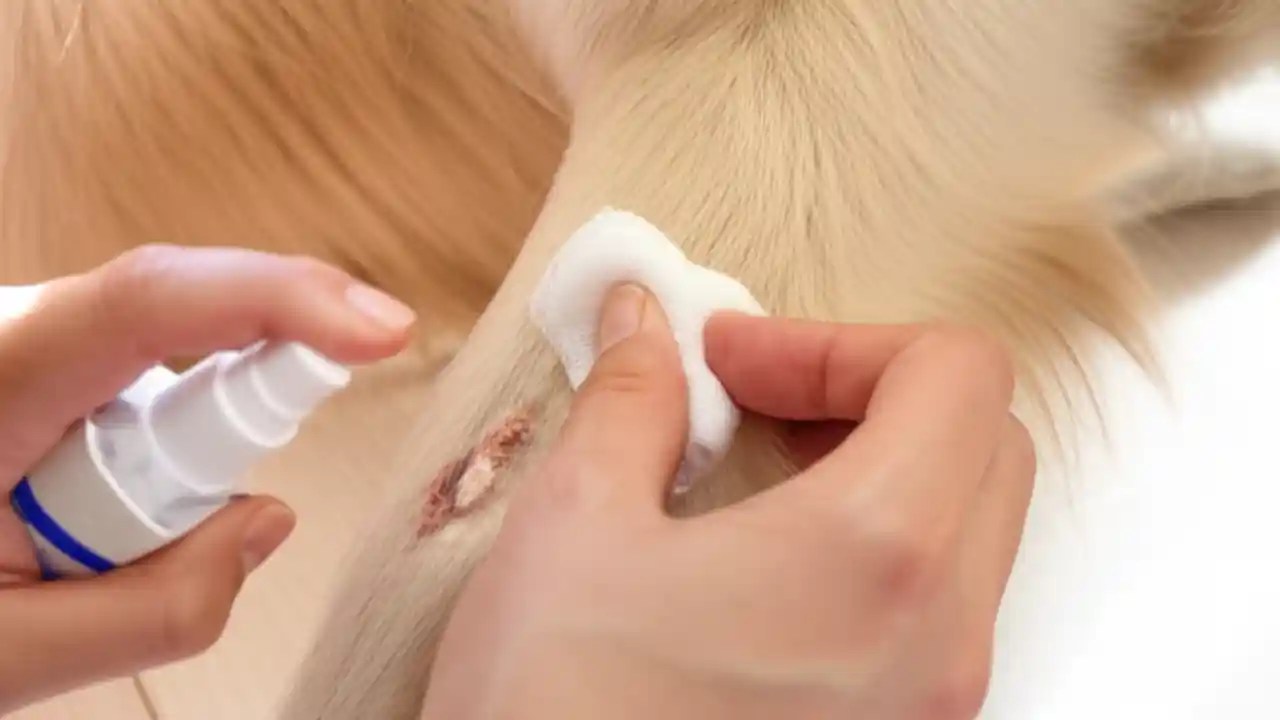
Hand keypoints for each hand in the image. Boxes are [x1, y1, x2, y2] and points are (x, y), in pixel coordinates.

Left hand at [0, 245, 413, 711]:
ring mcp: (14, 338)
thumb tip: (266, 517)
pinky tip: (72, 519)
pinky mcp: (27, 351)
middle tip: (144, 546)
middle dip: (215, 423)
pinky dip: (149, 441)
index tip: (382, 331)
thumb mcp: (3, 658)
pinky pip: (130, 365)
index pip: (146, 302)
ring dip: (163, 454)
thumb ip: (157, 606)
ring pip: (154, 346)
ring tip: (59, 560)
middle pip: (168, 315)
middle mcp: (0, 339)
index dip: (278, 297)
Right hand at [423, 285, 1033, 719]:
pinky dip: (874, 552)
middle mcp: (939, 636)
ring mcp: (932, 701)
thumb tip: (645, 323)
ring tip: (752, 477)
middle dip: (868, 392)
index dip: (838, 339)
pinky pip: (934, 609)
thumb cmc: (557, 717)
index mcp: (877, 554)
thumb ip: (630, 398)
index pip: (955, 372)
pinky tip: (764, 567)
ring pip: (967, 529)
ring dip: (877, 469)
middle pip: (983, 442)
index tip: (737, 363)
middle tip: (753, 400)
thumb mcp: (572, 525)